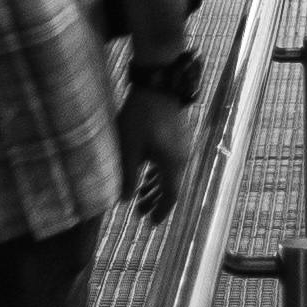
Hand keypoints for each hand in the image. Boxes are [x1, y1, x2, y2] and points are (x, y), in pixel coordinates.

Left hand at [117, 87, 195, 220]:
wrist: (158, 84)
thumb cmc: (141, 115)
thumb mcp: (130, 147)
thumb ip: (128, 175)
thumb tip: (124, 200)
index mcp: (172, 163)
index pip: (171, 196)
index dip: (161, 211)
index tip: (150, 222)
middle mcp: (182, 158)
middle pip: (171, 187)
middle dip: (156, 201)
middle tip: (140, 212)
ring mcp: (182, 146)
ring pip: (170, 174)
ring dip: (156, 187)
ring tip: (140, 195)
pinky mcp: (178, 137)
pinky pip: (170, 162)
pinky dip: (159, 173)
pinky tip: (147, 174)